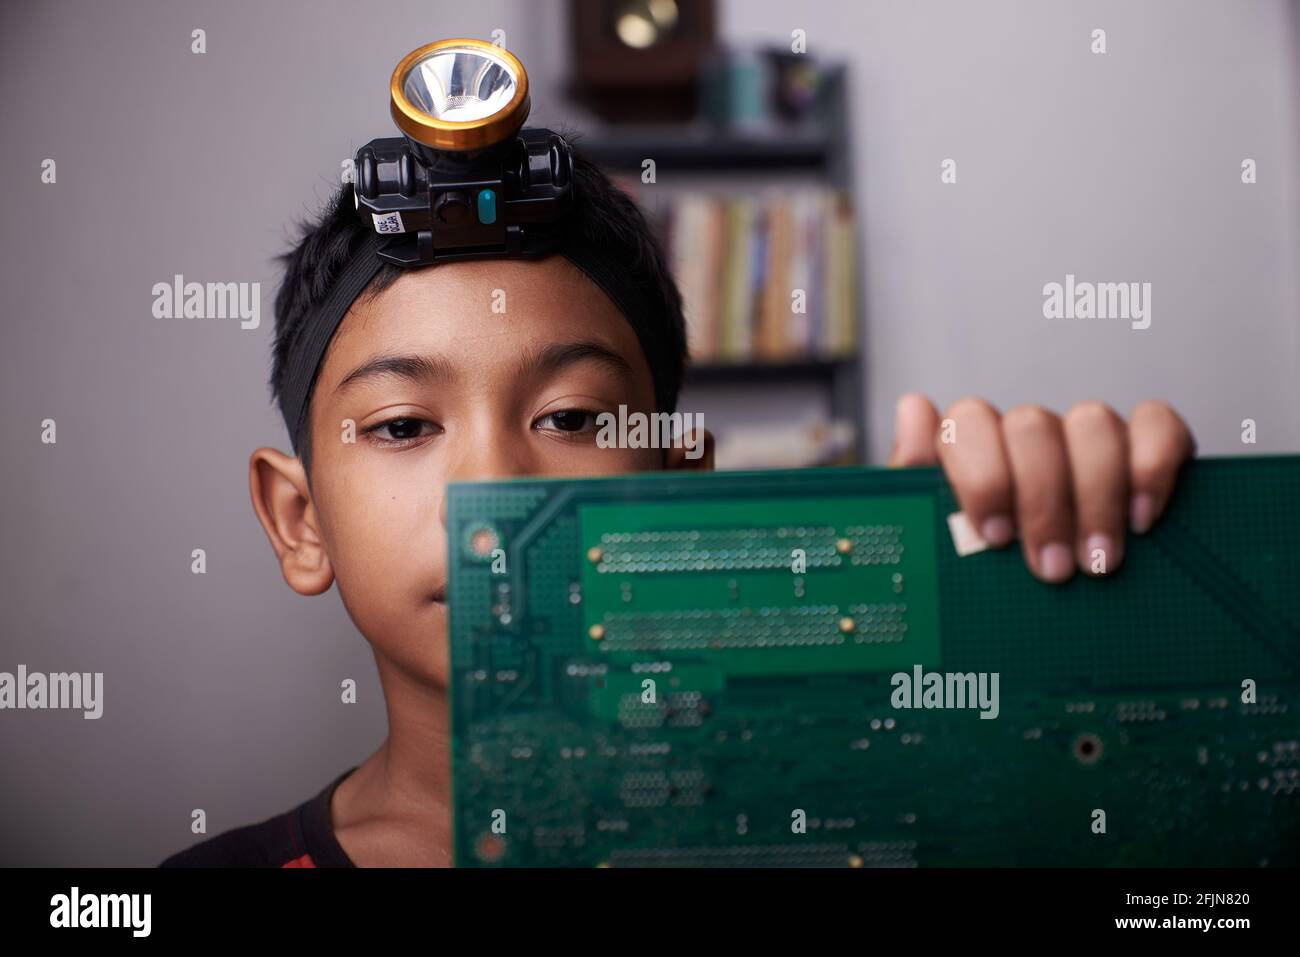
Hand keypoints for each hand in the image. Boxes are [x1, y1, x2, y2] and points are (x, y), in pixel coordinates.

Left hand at [888, 395, 1194, 582]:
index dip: (983, 475)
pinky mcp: (1148, 447)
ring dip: (1097, 495)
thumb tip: (913, 408)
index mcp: (970, 450)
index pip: (968, 421)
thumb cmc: (981, 578)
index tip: (995, 538)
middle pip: (1032, 426)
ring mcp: (1086, 437)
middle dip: (1043, 500)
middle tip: (1051, 568)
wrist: (1032, 625)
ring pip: (1092, 422)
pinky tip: (1142, 520)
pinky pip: (1158, 425)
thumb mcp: (936, 545)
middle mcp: (1027, 435)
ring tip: (1097, 562)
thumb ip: (915, 484)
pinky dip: (1152, 467)